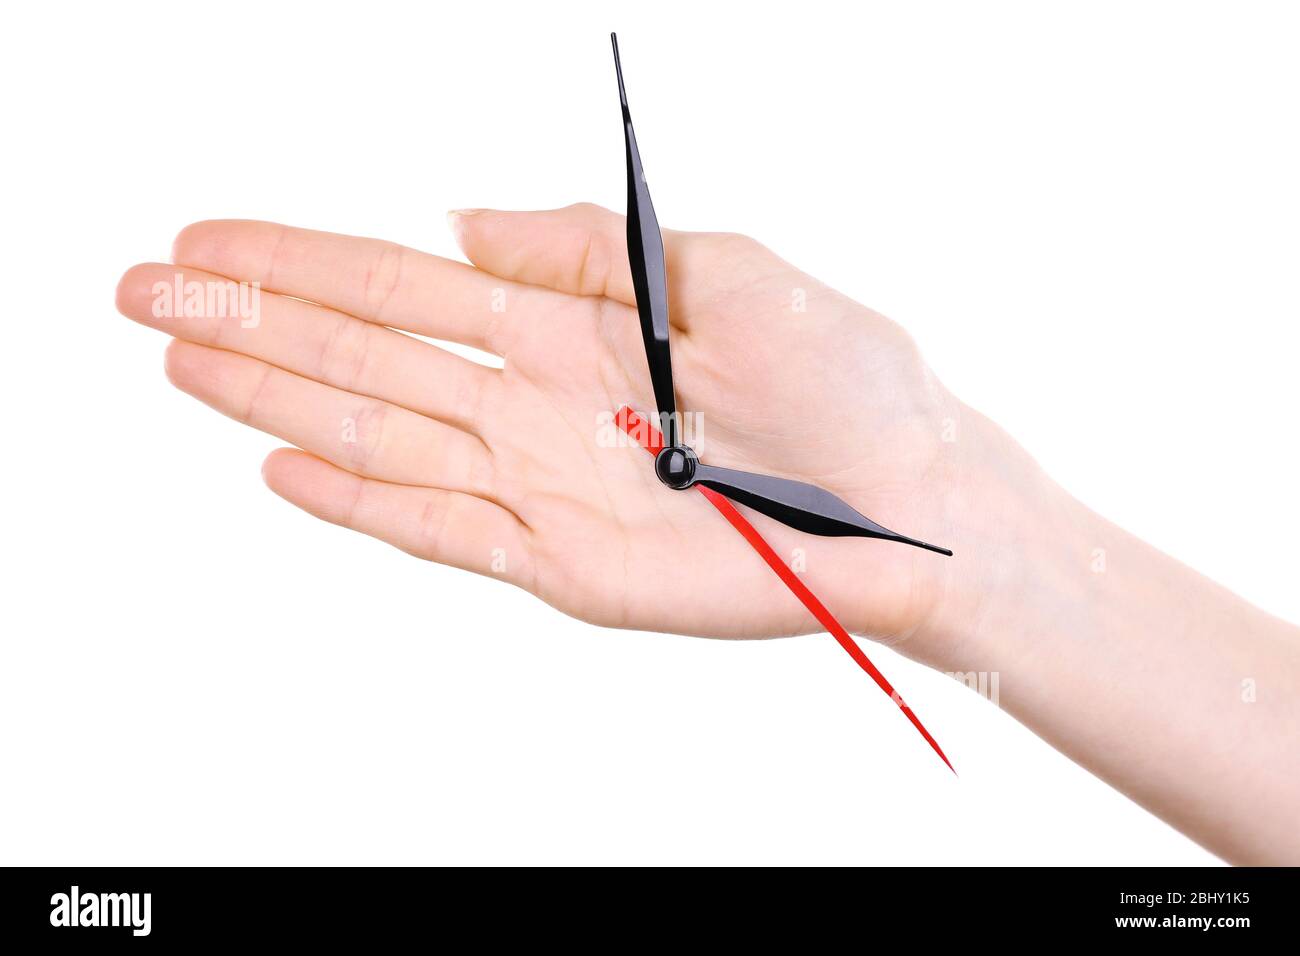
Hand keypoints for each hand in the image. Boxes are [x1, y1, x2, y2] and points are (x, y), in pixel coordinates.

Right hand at [116, 204, 1019, 653]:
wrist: (910, 500)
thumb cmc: (845, 378)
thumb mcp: (724, 272)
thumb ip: (587, 248)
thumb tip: (462, 219)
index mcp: (568, 326)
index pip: (406, 286)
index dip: (303, 261)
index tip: (208, 238)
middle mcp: (536, 403)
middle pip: (365, 355)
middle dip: (252, 321)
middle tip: (142, 291)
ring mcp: (541, 484)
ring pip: (380, 436)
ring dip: (275, 398)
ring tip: (180, 362)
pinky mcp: (562, 564)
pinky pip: (442, 530)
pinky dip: (360, 501)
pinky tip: (282, 464)